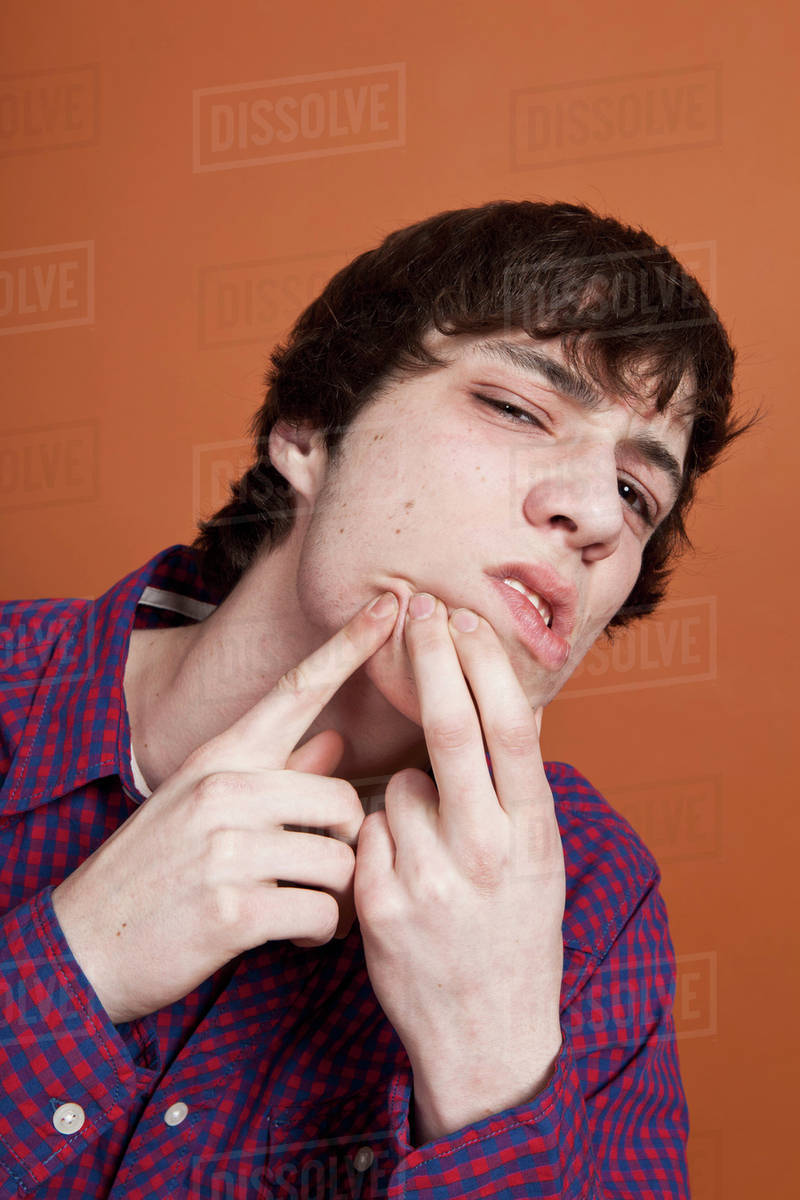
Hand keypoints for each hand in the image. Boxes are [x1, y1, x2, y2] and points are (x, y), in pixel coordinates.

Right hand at [51, 592, 398, 1023]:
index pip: (296, 690)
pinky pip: (321, 913)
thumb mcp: (201, 804)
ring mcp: (226, 849)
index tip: (391, 606)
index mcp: (220, 757)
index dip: (349, 647)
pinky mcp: (232, 910)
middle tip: (322, 874)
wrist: (86, 945)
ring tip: (304, 906)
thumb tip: (333, 742)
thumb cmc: (155, 870)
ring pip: (340, 861)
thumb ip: (275, 771)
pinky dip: (319, 933)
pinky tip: (294, 936)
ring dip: (336, 896)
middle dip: (346, 845)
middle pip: (343, 799)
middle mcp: (222, 790)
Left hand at [354, 594, 564, 1141]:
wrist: (488, 1038)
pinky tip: (405, 878)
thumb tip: (506, 706)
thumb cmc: (518, 936)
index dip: (484, 666)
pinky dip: (382, 839)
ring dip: (409, 798)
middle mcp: (485, 851)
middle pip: (451, 730)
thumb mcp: (542, 863)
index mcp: (533, 834)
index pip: (508, 730)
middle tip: (417, 608)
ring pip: (400, 787)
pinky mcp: (380, 905)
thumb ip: (520, 793)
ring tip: (434, 851)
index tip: (463, 620)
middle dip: (431, 659)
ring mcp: (430, 879)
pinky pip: (369, 833)